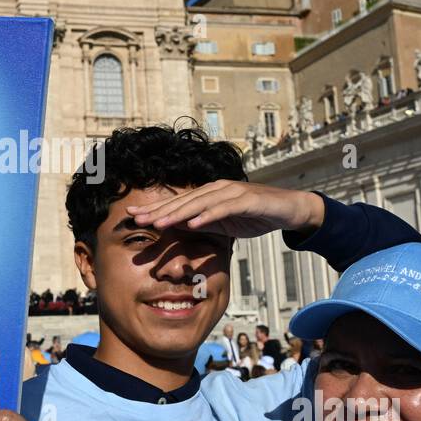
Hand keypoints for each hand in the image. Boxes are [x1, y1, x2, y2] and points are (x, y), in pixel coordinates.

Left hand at [127, 183, 323, 240]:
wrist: (289, 210)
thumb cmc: (255, 215)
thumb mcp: (225, 223)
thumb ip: (204, 224)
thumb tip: (181, 230)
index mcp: (209, 194)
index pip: (177, 203)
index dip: (154, 209)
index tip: (131, 216)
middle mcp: (216, 189)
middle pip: (182, 201)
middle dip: (157, 211)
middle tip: (135, 219)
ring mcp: (231, 193)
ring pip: (199, 203)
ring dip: (177, 213)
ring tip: (158, 223)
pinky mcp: (247, 200)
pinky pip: (223, 208)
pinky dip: (208, 216)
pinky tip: (193, 223)